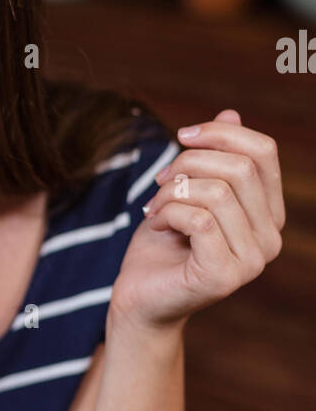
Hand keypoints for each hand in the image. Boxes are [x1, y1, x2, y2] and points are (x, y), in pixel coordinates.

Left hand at [110, 110, 284, 331]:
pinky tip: (156, 223)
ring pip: (217, 192)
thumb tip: (230, 112)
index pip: (263, 152)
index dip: (221, 133)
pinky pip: (199, 219)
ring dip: (172, 192)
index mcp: (268, 214)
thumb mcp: (186, 189)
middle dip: (188, 163)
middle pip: (239, 168)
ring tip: (155, 207)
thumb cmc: (163, 243)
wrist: (139, 298)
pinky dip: (168, 212)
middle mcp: (271, 239)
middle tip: (160, 181)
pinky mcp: (224, 276)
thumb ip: (212, 157)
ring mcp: (252, 262)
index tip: (183, 135)